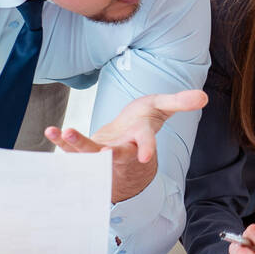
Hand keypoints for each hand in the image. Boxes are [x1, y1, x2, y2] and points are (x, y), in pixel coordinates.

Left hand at [45, 89, 207, 202]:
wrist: (127, 145)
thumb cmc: (143, 123)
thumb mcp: (162, 108)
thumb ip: (180, 102)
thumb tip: (204, 96)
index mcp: (139, 140)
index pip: (145, 144)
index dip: (146, 149)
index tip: (145, 157)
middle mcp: (121, 150)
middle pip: (112, 154)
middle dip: (104, 153)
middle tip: (100, 152)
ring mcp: (102, 154)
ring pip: (89, 154)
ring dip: (76, 145)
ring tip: (66, 132)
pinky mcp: (86, 153)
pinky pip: (72, 149)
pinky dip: (61, 142)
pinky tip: (50, 131)